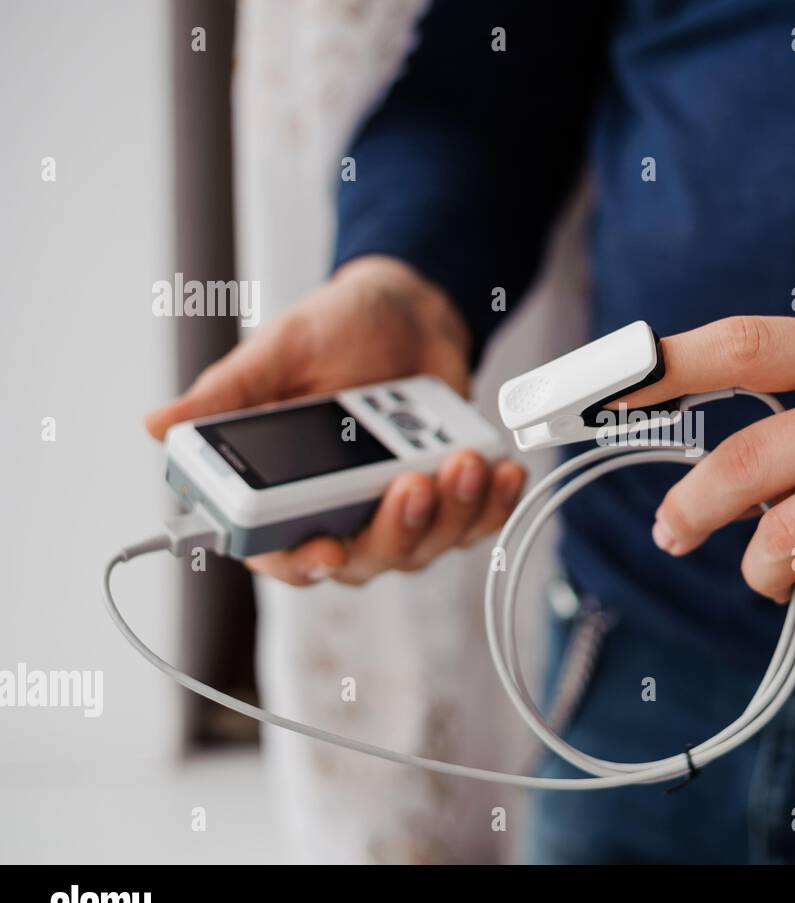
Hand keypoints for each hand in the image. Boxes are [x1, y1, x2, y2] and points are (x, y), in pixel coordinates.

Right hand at [145, 255, 525, 585]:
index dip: (301, 565)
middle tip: (416, 482)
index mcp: (284, 492)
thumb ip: (229, 393)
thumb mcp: (282, 351)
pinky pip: (474, 524)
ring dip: (450, 512)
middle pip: (364, 561)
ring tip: (465, 462)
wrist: (408, 312)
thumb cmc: (336, 332)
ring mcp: (398, 513)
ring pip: (424, 547)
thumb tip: (158, 425)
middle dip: (396, 529)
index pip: (281, 554)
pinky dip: (493, 504)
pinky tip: (503, 471)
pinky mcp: (450, 500)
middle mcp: (340, 514)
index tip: (328, 552)